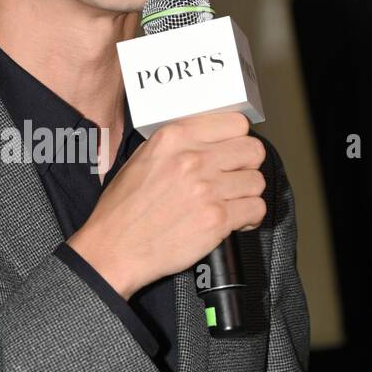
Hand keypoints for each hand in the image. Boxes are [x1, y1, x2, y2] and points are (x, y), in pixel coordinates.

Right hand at [66, 110, 266, 298]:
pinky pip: (256, 208)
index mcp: (175, 137)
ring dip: (247, 194)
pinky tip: (236, 220)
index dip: (238, 140)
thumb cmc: (123, 209)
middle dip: (247, 166)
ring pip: (257, 181)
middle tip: (235, 178)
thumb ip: (178, 145)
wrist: (114, 248)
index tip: (234, 152)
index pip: (236, 123)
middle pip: (253, 150)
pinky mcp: (216, 219)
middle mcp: (193, 159)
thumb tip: (209, 142)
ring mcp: (207, 189)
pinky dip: (250, 217)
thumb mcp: (143, 158)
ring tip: (232, 202)